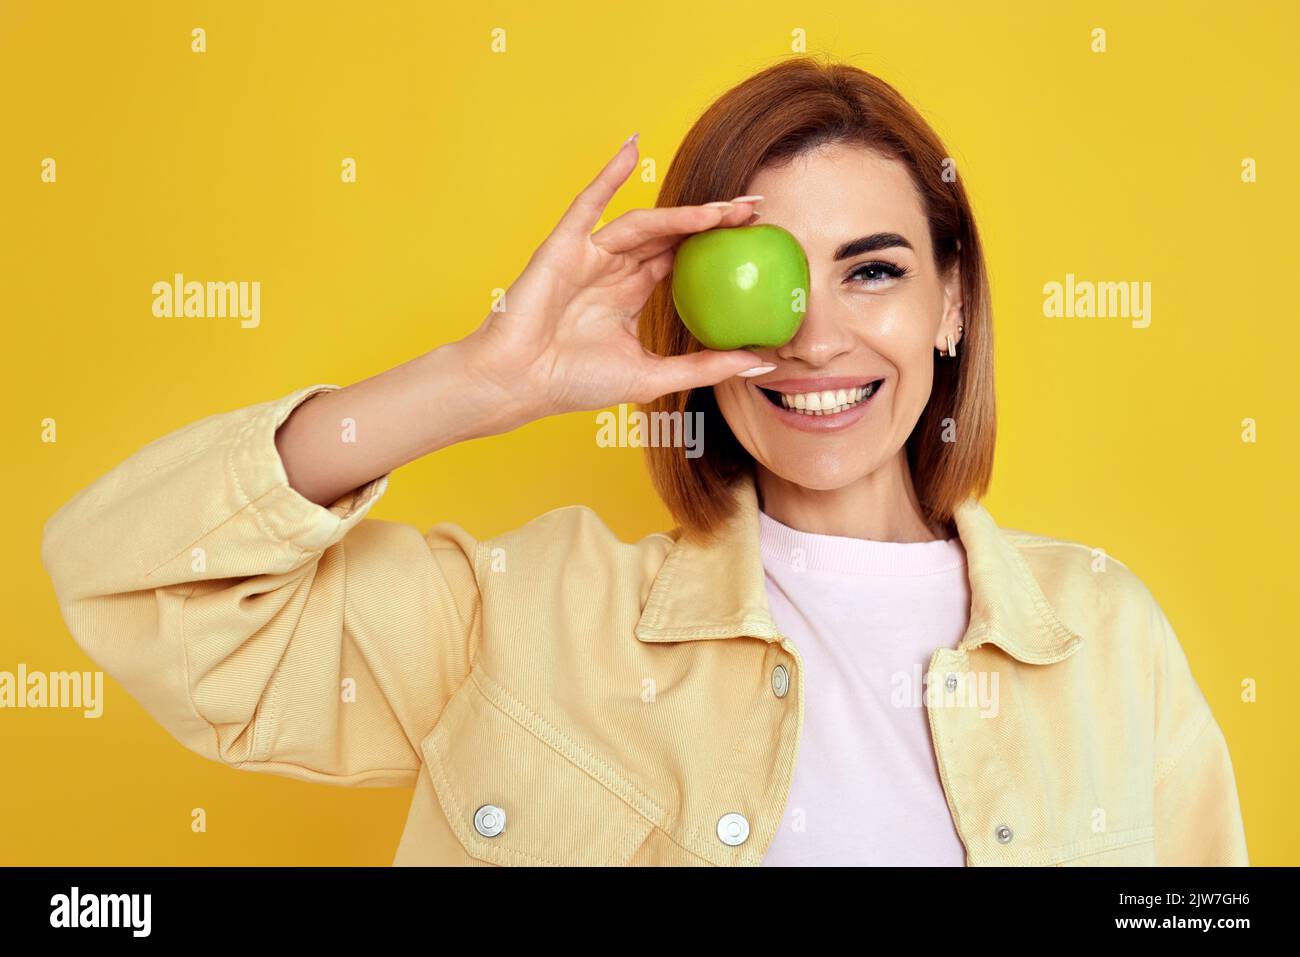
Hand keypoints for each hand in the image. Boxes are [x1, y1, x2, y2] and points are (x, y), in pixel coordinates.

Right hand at [461, 134, 768, 417]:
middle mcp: (613, 269)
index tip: (758, 238)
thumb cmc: (574, 383)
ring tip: (723, 208)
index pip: (682, 260)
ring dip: (683, 213)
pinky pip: (588, 203)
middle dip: (713, 221)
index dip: (718, 246)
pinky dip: (609, 174)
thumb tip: (760, 364)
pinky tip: (633, 146)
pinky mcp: (564, 245)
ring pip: (644, 224)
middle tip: (755, 210)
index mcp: (630, 294)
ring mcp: (589, 255)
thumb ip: (704, 367)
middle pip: (671, 235)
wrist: (518, 383)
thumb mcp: (652, 376)